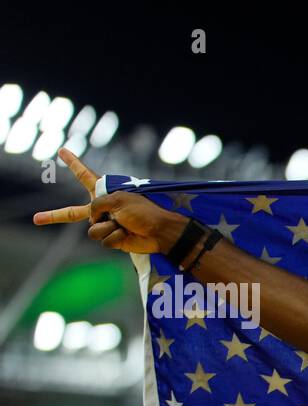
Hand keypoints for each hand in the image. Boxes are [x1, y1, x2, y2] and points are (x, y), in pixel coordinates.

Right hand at [31, 147, 184, 252]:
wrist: (159, 233)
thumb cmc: (143, 212)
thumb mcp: (117, 200)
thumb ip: (96, 206)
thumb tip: (91, 222)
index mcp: (104, 193)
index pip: (84, 175)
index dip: (73, 163)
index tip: (62, 150)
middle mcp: (101, 209)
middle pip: (71, 212)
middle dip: (53, 216)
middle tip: (36, 219)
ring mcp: (105, 225)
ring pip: (92, 228)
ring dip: (110, 227)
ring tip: (124, 225)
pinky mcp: (110, 240)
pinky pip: (102, 239)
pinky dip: (116, 238)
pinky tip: (127, 235)